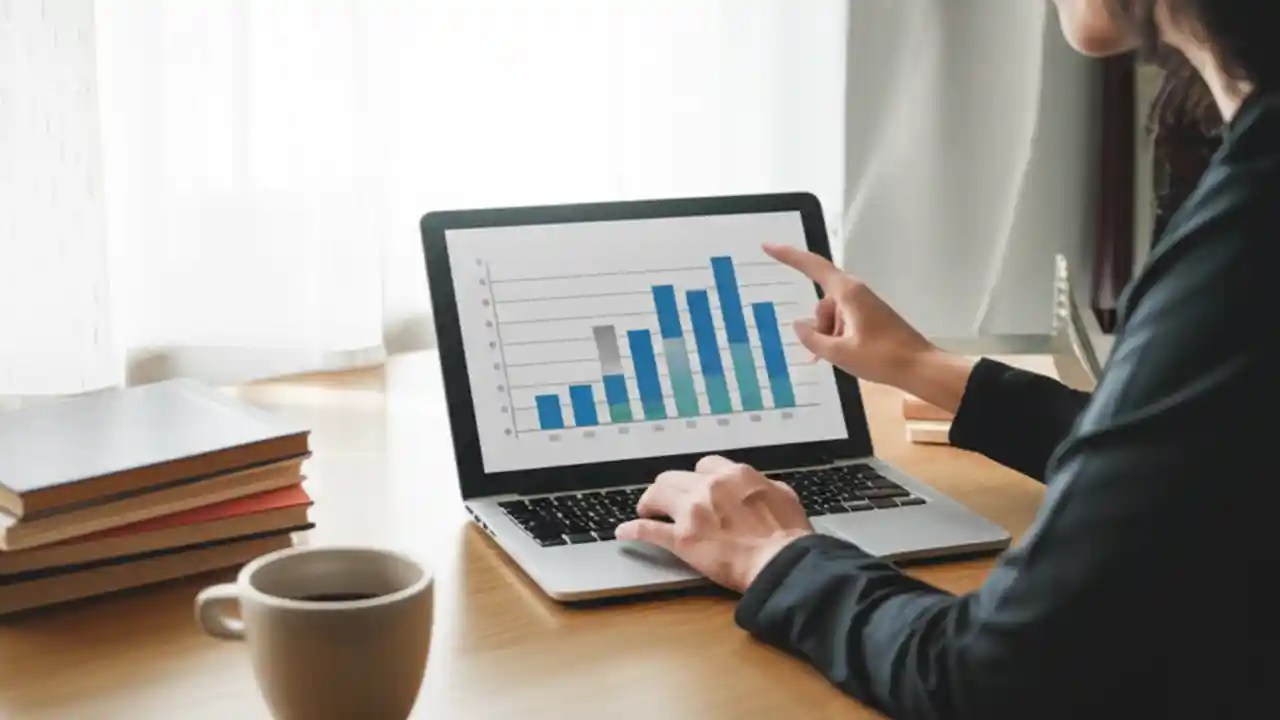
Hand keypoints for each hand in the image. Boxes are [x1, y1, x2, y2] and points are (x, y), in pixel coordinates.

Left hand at [616, 456, 813, 592]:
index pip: (704, 465)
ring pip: (657, 494)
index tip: (696, 486)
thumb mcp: (783, 495)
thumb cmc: (788, 535)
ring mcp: (692, 512)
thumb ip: (762, 485)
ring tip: (645, 509)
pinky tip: (624, 532)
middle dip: (668, 487)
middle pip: (674, 477)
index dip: (698, 477)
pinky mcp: (682, 540)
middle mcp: (709, 487)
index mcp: (733, 475)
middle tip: (665, 499)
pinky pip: (648, 530)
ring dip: (649, 501)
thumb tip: (756, 486)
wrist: (781, 563)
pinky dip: (633, 530)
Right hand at [763, 243, 974, 413]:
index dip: (788, 256)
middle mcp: (855, 293)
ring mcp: (863, 305)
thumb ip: (813, 339)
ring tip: (842, 358)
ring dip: (829, 336)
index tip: (768, 246)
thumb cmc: (881, 358)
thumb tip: (798, 325)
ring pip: (831, 316)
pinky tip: (841, 357)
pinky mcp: (870, 317)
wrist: (919, 368)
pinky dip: (837, 338)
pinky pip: (843, 322)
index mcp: (848, 293)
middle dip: (818, 326)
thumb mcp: (839, 353)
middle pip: (821, 303)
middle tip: (824, 353)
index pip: (812, 267)